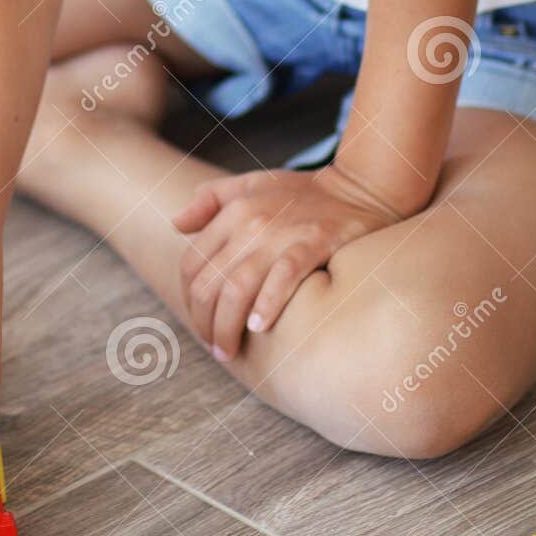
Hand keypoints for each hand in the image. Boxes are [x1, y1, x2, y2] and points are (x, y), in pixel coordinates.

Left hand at [172, 165, 397, 359]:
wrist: (359, 188)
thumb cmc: (301, 192)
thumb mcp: (249, 185)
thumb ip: (210, 201)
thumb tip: (176, 225)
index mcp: (233, 210)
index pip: (192, 263)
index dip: (188, 299)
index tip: (199, 320)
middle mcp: (251, 223)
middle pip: (210, 283)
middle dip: (204, 322)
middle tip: (213, 346)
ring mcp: (281, 235)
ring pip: (237, 289)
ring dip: (227, 327)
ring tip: (228, 350)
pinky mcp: (313, 245)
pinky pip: (283, 279)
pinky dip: (267, 306)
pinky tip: (258, 328)